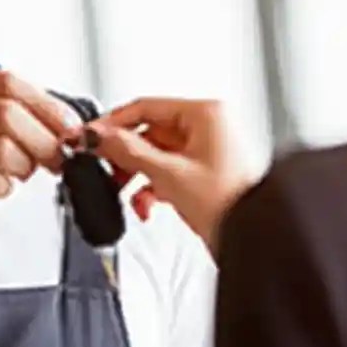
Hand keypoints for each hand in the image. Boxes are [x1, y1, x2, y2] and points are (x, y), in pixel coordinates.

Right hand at [0, 68, 84, 248]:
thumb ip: (10, 111)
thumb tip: (68, 124)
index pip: (8, 82)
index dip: (48, 105)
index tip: (70, 128)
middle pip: (8, 113)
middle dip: (45, 138)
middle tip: (59, 157)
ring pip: (2, 147)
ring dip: (28, 164)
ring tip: (24, 172)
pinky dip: (8, 186)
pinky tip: (0, 186)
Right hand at [86, 99, 260, 254]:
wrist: (255, 239)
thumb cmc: (230, 204)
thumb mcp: (169, 175)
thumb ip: (129, 152)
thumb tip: (100, 136)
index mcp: (206, 114)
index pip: (147, 106)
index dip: (114, 122)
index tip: (90, 137)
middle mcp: (209, 127)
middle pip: (150, 131)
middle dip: (126, 156)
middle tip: (103, 168)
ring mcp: (207, 151)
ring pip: (156, 154)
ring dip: (137, 176)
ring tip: (123, 191)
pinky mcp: (205, 174)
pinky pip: (168, 172)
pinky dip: (152, 188)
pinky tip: (145, 206)